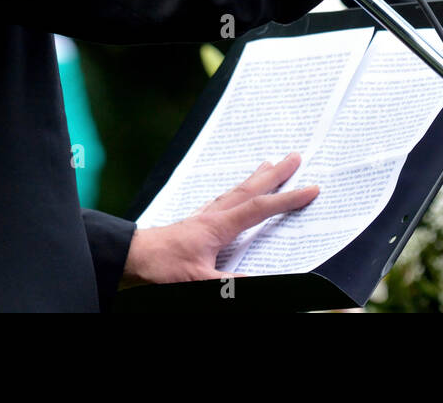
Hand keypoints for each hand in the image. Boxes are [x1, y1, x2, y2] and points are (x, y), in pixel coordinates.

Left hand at [119, 153, 318, 287]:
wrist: (131, 258)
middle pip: (249, 189)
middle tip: (295, 157)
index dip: (287, 199)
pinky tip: (233, 194)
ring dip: (255, 179)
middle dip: (275, 174)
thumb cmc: (161, 268)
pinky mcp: (194, 223)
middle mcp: (213, 215)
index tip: (311, 188)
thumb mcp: (198, 282)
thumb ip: (231, 285)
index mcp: (218, 226)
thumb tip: (262, 282)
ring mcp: (203, 217)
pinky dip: (235, 192)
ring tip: (269, 164)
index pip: (259, 209)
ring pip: (235, 192)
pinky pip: (222, 200)